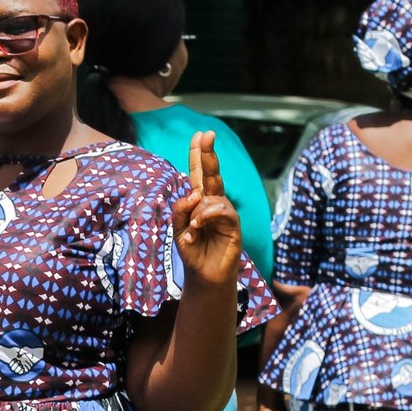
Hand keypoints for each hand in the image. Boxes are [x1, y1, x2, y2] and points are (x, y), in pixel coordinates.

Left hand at [172, 131, 243, 290]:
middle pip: (212, 174)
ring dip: (198, 211)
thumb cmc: (192, 250)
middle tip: (207, 135)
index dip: (198, 155)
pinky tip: (196, 228)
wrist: (204, 275)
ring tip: (192, 227)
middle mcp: (214, 203)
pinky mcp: (233, 224)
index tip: (199, 134)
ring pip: (211, 197)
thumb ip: (180, 210)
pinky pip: (220, 210)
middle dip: (208, 154)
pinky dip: (206, 217)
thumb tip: (194, 193)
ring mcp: (225, 212)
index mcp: (199, 201)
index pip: (198, 174)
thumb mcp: (178, 229)